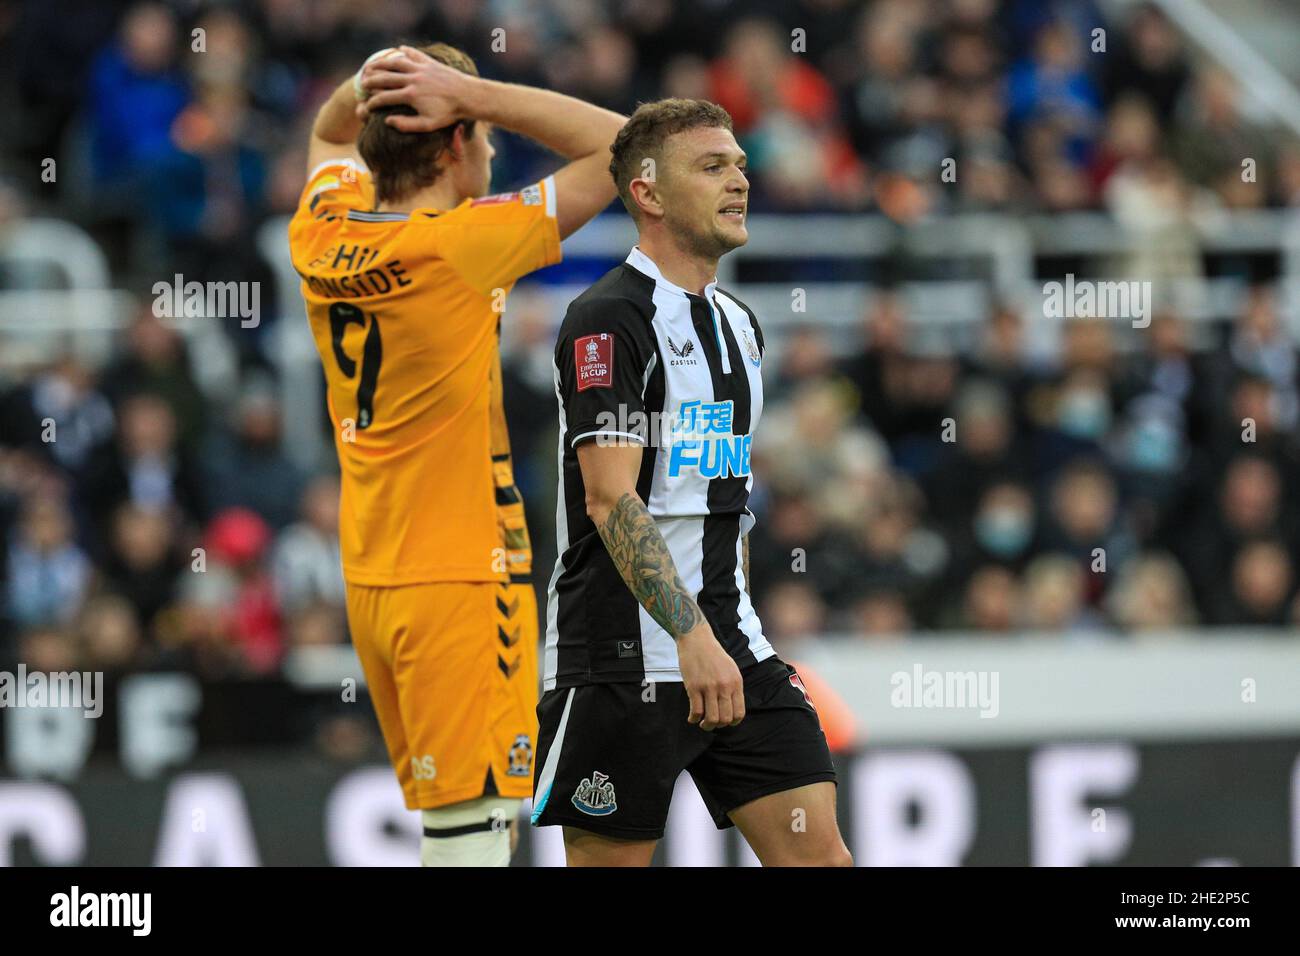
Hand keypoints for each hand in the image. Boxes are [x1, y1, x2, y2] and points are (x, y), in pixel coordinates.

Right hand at [356, 45, 475, 132]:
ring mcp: (421, 69)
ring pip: (396, 62)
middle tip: (363, 83)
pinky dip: (405, 51)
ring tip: (373, 65)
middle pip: (385, 77)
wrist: (468, 96)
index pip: (384, 97)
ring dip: (382, 63)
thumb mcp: (427, 124)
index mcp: (410, 95)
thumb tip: (387, 121)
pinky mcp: (430, 63)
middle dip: (371, 80)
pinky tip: (398, 50)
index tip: (367, 106)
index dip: (373, 102)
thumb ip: (406, 125)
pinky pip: (414, 54)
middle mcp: (413, 79)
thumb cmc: (448, 114)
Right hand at [676, 624, 744, 730]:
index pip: (739, 713)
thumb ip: (733, 687)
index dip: (733, 722)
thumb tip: (731, 708)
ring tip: (702, 723)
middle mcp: (724, 686)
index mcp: (736, 682)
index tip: (726, 722)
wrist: (696, 640)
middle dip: (718, 725)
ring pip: (711, 718)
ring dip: (706, 725)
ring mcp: (709, 687)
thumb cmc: (713, 654)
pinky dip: (693, 719)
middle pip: (725, 719)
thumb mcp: (731, 669)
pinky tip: (692, 718)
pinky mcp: (694, 687)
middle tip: (712, 723)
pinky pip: (696, 711)